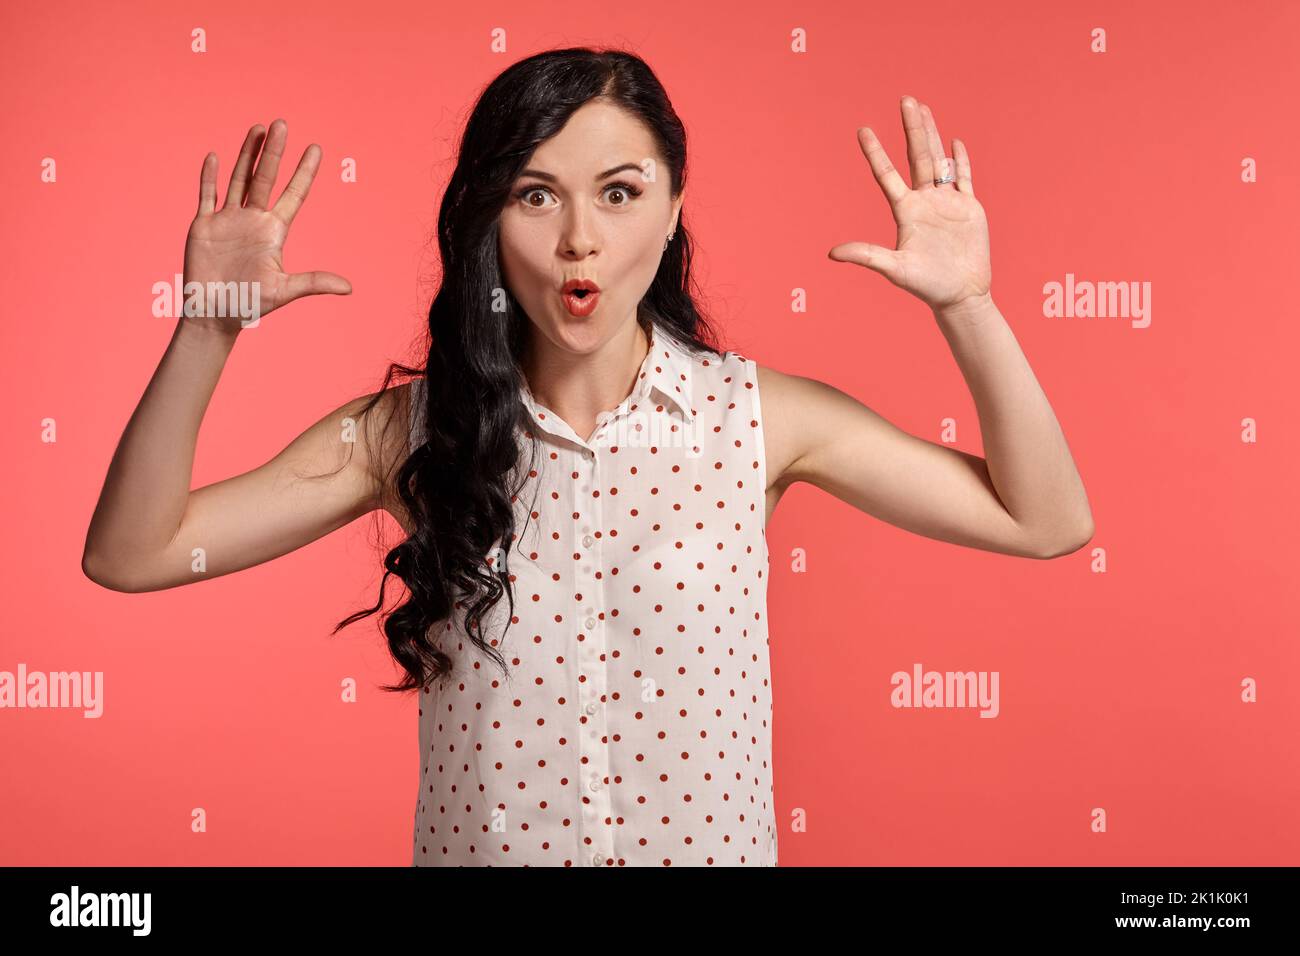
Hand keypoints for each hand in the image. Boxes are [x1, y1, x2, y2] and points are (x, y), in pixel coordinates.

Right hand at [184, 120, 350, 332]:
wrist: (216, 314)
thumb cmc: (251, 304)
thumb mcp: (285, 291)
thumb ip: (314, 282)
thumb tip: (349, 288)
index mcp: (274, 231)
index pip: (294, 194)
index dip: (304, 172)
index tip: (316, 148)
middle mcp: (253, 220)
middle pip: (265, 178)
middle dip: (274, 152)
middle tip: (282, 123)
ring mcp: (228, 220)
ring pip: (239, 179)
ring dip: (247, 155)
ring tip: (257, 129)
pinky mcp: (205, 225)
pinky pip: (207, 195)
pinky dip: (209, 177)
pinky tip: (214, 156)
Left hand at [829, 96, 990, 315]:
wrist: (961, 295)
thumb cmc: (926, 285)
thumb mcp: (894, 269)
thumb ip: (866, 256)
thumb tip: (832, 253)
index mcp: (906, 211)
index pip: (887, 175)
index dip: (875, 153)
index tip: (863, 130)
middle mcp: (925, 202)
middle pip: (917, 157)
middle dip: (912, 129)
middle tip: (906, 100)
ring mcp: (947, 203)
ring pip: (939, 160)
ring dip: (933, 135)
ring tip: (924, 109)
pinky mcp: (969, 208)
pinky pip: (964, 178)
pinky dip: (960, 160)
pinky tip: (954, 141)